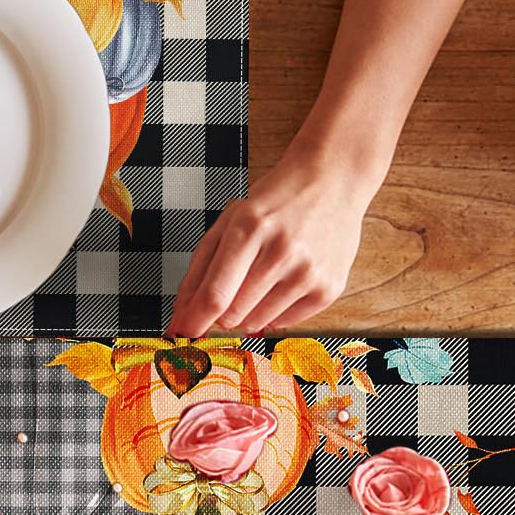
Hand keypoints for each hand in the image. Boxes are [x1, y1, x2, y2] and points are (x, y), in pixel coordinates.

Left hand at [168, 147, 371, 338]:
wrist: (333, 180)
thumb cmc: (277, 202)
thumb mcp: (230, 222)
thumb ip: (199, 269)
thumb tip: (182, 315)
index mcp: (250, 228)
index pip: (215, 295)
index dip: (193, 321)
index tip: (181, 333)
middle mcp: (282, 251)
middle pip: (232, 315)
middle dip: (222, 309)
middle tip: (236, 282)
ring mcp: (308, 272)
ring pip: (255, 323)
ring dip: (249, 310)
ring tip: (266, 274)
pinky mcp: (328, 288)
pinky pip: (283, 324)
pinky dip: (275, 310)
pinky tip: (285, 280)